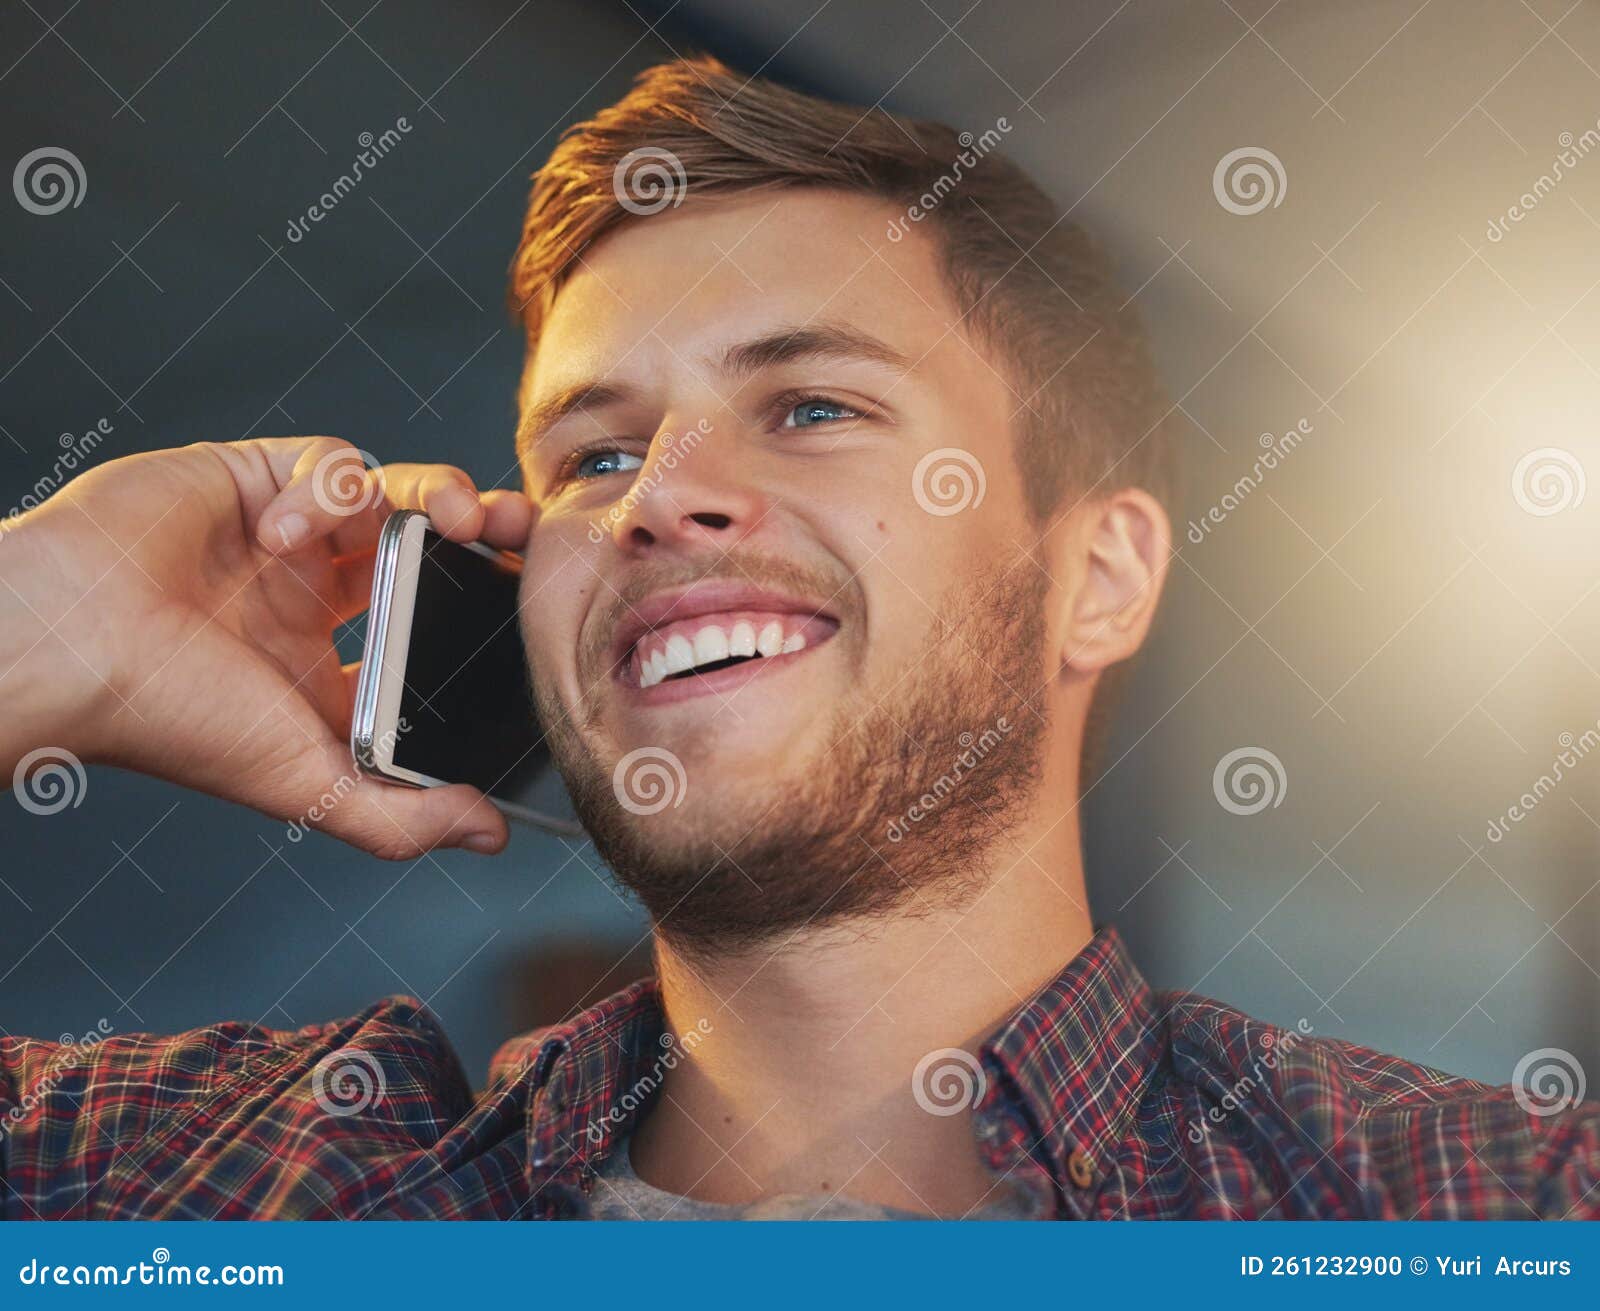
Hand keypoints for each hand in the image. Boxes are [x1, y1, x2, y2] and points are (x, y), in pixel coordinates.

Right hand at [0, 437, 531, 857]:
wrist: (69, 644)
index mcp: (324, 671)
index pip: (428, 636)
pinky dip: (325, 488)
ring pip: (390, 494)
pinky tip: (281, 528)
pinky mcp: (251, 477)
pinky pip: (327, 463)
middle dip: (482, 529)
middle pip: (424, 550)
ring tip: (450, 511)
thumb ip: (401, 816)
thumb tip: (490, 836)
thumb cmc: (173, 719)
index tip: (532, 602)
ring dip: (429, 493)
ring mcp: (282, 539)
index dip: (482, 618)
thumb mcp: (308, 783)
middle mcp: (309, 602)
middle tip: (521, 524)